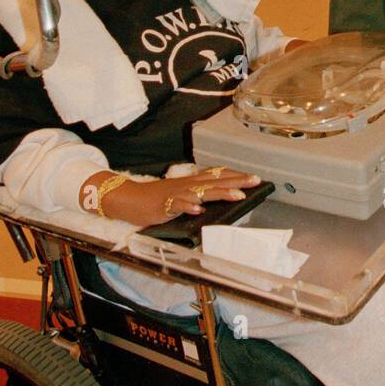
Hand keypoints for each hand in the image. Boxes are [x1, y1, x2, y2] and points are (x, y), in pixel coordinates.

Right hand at [104, 169, 262, 227]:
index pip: (217, 175)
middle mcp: (187, 185)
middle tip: (255, 181)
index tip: (254, 177)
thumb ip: (196, 194)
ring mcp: (177, 194)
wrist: (129, 198)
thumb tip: (214, 198)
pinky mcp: (165, 205)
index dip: (235, 176)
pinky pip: (178, 205)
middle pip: (215, 181)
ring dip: (220, 193)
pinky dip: (188, 207)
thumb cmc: (155, 198)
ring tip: (238, 196)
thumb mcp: (179, 193)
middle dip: (237, 181)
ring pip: (202, 192)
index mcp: (191, 182)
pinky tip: (199, 210)